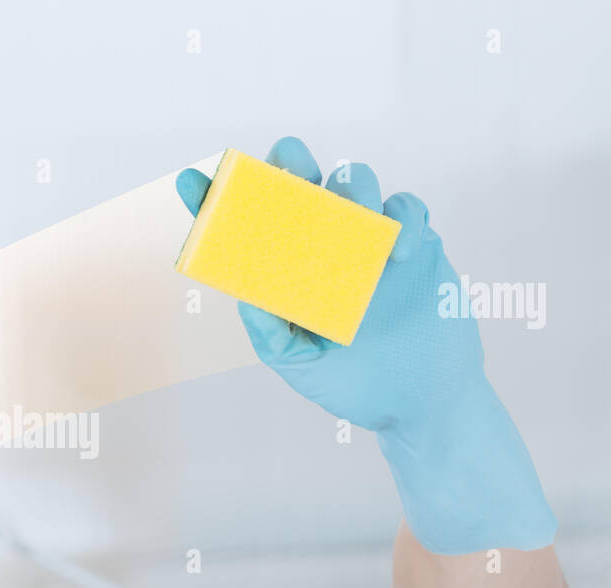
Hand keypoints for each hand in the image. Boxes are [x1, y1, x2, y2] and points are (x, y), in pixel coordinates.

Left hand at [175, 136, 483, 435]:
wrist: (421, 403)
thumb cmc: (354, 382)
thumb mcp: (299, 364)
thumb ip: (272, 334)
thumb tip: (246, 298)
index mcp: (288, 270)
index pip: (246, 226)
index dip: (216, 201)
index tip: (189, 185)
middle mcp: (323, 246)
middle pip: (302, 182)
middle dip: (291, 162)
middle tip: (291, 171)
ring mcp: (369, 242)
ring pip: (355, 182)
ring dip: (353, 186)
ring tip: (358, 217)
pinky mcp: (414, 244)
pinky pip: (408, 209)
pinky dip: (403, 218)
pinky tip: (398, 255)